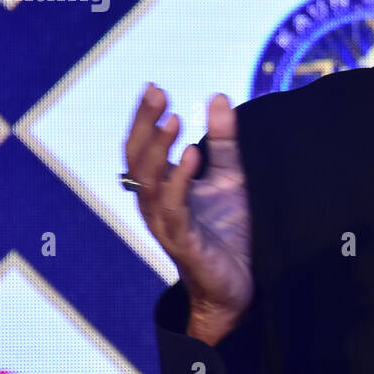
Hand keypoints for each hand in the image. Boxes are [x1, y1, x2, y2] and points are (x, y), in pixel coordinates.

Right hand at [124, 85, 252, 346]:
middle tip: (156, 93)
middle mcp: (155, 204)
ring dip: (159, 149)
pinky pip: (175, 208)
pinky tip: (192, 157)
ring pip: (149, 182)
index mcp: (162, 188)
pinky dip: (181, 181)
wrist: (236, 285)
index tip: (155, 88)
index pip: (143, 147)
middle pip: (137, 159)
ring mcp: (166, 224)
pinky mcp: (184, 242)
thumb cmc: (227, 233)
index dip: (145, 118)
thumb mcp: (231, 178)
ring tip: (173, 121)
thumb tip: (218, 97)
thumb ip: (224, 141)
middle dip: (144, 124)